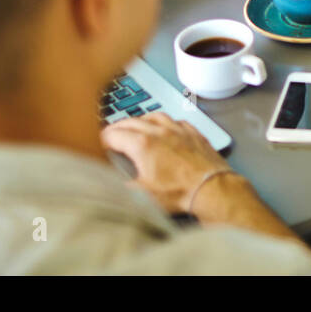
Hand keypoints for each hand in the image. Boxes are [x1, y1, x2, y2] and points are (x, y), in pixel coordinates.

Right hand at [101, 112, 228, 213]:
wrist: (210, 187)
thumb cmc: (180, 191)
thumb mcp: (142, 196)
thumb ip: (121, 188)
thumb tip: (110, 187)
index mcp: (143, 144)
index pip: (114, 135)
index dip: (102, 139)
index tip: (99, 143)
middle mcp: (159, 132)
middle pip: (131, 122)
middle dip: (118, 127)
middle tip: (112, 133)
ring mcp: (178, 130)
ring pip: (154, 116)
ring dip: (141, 120)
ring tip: (135, 126)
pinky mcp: (193, 133)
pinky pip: (175, 120)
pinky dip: (165, 122)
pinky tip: (165, 127)